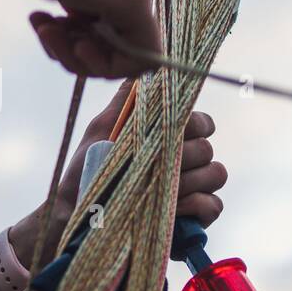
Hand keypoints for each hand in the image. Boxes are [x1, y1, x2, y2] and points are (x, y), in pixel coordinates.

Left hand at [9, 83, 226, 266]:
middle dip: (183, 156)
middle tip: (154, 166)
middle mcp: (185, 163)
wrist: (75, 215)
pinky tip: (169, 208)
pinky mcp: (192, 220)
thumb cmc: (87, 171)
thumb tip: (142, 70)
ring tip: (157, 189)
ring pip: (216, 174)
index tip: (171, 131)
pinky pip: (213, 207)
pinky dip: (195, 205)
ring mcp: (192, 191)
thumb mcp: (102, 130)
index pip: (202, 123)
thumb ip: (126, 101)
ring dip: (189, 180)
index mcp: (169, 139)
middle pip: (209, 149)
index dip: (194, 124)